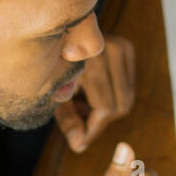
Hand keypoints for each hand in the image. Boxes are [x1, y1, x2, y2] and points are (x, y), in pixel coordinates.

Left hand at [54, 35, 135, 151]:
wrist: (52, 30)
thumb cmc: (48, 63)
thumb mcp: (52, 92)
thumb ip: (68, 118)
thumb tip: (79, 145)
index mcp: (89, 60)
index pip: (105, 107)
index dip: (93, 130)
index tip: (80, 143)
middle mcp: (109, 49)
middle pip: (120, 106)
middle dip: (100, 121)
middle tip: (79, 125)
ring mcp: (121, 46)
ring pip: (127, 98)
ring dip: (107, 109)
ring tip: (83, 106)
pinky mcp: (126, 47)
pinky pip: (128, 86)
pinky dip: (113, 96)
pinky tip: (92, 94)